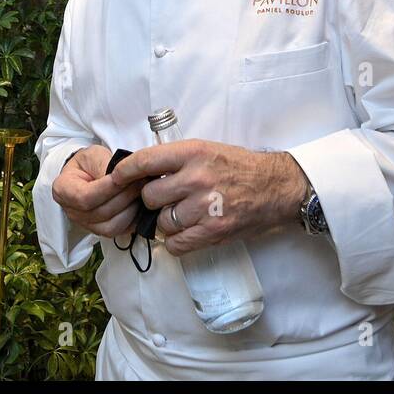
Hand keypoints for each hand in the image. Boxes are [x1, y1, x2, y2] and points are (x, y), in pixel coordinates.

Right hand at [52, 145, 146, 237]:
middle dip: (124, 196)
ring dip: (132, 208)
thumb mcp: (93, 155)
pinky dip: (134, 219)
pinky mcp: (103, 231)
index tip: (124, 176)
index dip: (107, 189)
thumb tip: (120, 178)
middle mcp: (72, 212)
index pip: (85, 197)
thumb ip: (103, 165)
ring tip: (142, 190)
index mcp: (63, 190)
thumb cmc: (89, 163)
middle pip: (100, 213)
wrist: (90, 173)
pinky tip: (141, 203)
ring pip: (112, 226)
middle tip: (142, 180)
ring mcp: (87, 225)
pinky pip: (121, 232)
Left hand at [108, 139, 308, 256]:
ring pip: (162, 222)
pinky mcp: (213, 230)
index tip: (116, 178)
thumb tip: (140, 173)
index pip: (145, 161)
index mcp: (194, 153)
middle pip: (149, 196)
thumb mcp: (207, 150)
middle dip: (154, 200)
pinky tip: (189, 231)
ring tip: (186, 215)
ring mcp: (205, 206)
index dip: (125, 172)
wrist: (277, 187)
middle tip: (168, 199)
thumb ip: (176, 161)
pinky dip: (177, 241)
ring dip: (168, 222)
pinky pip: (175, 243)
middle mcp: (197, 178)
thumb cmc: (240, 168)